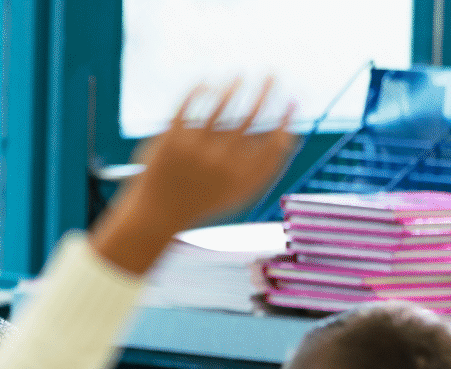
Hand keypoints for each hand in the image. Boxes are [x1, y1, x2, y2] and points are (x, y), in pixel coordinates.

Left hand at [91, 79, 300, 274]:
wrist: (157, 213)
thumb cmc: (205, 199)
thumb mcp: (239, 193)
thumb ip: (266, 168)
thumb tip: (291, 136)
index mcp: (240, 178)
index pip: (273, 142)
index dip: (286, 118)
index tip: (293, 99)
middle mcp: (220, 163)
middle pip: (250, 117)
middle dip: (266, 90)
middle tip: (273, 72)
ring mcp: (194, 150)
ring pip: (220, 105)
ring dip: (235, 85)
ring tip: (241, 74)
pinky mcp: (171, 139)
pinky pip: (188, 104)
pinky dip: (201, 88)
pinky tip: (210, 81)